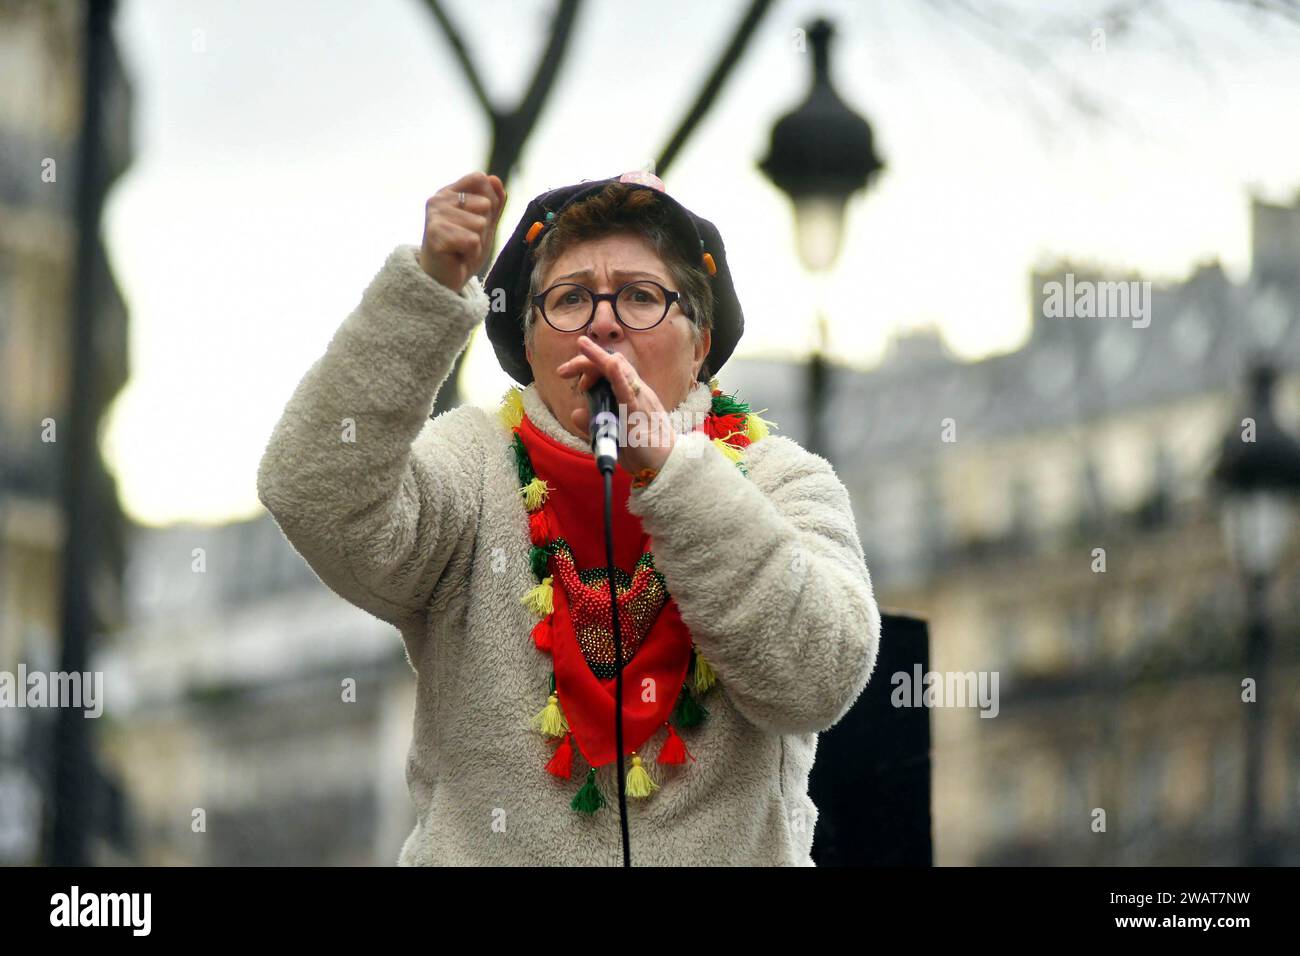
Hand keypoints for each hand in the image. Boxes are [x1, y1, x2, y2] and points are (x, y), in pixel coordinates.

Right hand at [418, 171, 505, 292]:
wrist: (444, 280)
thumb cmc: (463, 251)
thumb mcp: (485, 224)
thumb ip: (493, 202)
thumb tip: (494, 179)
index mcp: (450, 193)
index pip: (479, 179)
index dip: (489, 202)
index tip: (475, 220)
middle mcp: (438, 199)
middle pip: (485, 204)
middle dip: (484, 228)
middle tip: (466, 241)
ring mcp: (435, 216)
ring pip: (480, 223)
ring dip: (477, 242)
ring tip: (461, 249)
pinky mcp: (435, 234)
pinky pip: (472, 240)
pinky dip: (471, 253)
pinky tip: (457, 256)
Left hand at [558, 338, 675, 473]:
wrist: (664, 466)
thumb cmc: (641, 451)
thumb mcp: (611, 435)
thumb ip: (594, 423)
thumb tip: (576, 412)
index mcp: (632, 394)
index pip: (611, 370)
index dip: (590, 369)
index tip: (575, 383)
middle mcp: (636, 391)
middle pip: (613, 363)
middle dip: (586, 360)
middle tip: (563, 370)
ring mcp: (638, 398)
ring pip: (619, 369)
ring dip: (598, 357)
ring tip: (582, 345)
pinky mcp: (638, 411)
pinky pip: (627, 390)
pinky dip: (617, 376)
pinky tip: (610, 364)